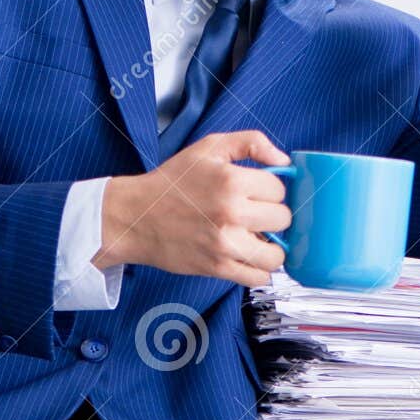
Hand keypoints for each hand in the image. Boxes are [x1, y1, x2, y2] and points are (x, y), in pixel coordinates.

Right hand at [94, 130, 291, 286]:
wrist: (136, 217)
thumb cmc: (172, 183)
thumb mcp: (209, 147)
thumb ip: (251, 142)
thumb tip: (284, 161)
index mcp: (232, 180)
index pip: (279, 189)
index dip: (270, 190)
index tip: (255, 193)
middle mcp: (231, 213)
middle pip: (283, 219)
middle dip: (271, 216)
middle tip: (254, 214)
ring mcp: (225, 244)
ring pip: (277, 255)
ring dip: (270, 247)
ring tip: (255, 238)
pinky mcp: (217, 268)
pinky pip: (258, 277)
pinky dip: (258, 269)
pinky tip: (247, 255)